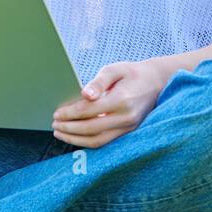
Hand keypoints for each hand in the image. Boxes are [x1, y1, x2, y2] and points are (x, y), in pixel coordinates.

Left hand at [51, 59, 170, 148]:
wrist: (156, 83)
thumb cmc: (131, 73)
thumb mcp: (115, 70)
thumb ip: (98, 82)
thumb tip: (84, 95)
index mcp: (122, 100)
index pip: (90, 111)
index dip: (70, 113)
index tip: (57, 113)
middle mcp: (126, 117)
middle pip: (91, 129)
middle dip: (70, 128)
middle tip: (54, 124)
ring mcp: (129, 128)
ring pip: (98, 141)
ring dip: (76, 140)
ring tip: (60, 133)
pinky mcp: (128, 133)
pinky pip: (105, 142)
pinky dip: (87, 141)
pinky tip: (75, 137)